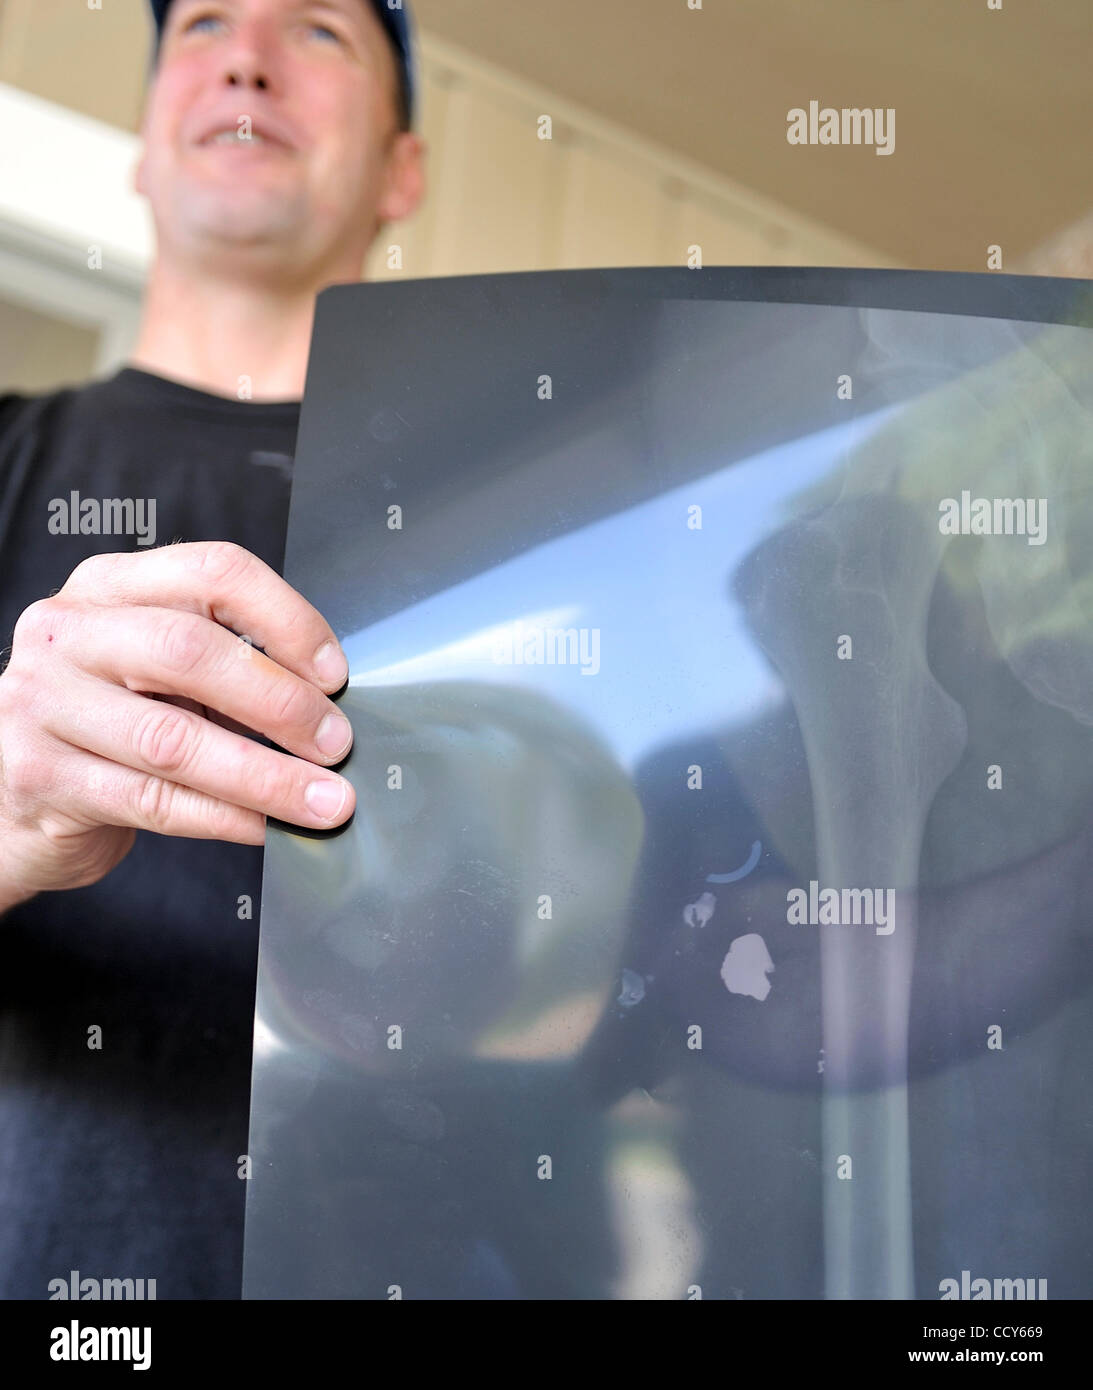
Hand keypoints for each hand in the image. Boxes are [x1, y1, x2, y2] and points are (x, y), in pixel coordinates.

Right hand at [0, 541, 355, 909]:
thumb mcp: (154, 671)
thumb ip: (225, 665)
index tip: (334, 674)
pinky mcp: (40, 777)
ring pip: (172, 740)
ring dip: (265, 776)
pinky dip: (226, 817)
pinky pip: (154, 801)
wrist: (10, 798)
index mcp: (109, 586)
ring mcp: (42, 704)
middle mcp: (67, 632)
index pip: (212, 573)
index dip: (287, 621)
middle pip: (189, 651)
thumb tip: (330, 701)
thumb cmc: (106, 725)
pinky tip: (269, 829)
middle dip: (279, 702)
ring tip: (324, 801)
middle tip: (336, 743)